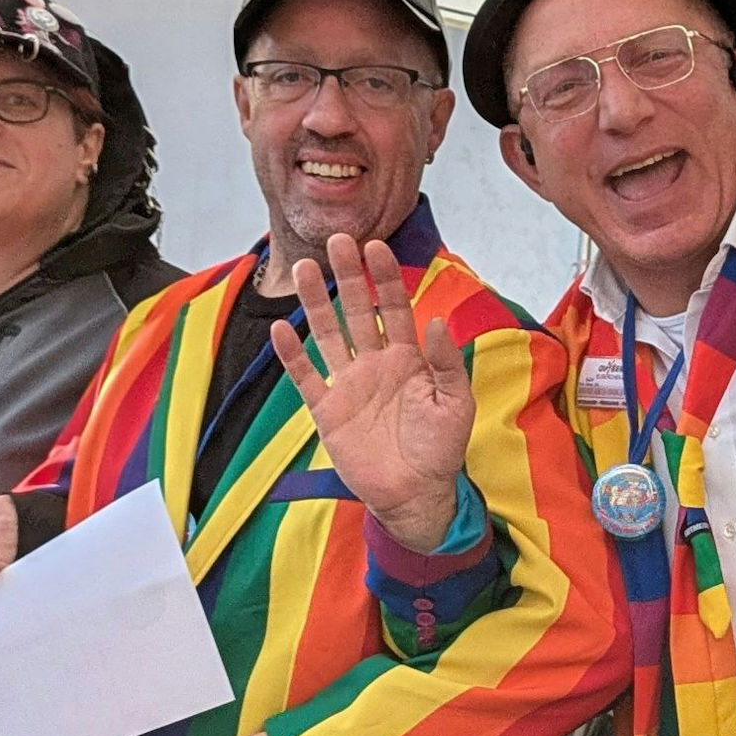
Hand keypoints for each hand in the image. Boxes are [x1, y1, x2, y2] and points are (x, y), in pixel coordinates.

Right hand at [273, 236, 473, 543]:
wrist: (415, 494)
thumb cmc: (441, 450)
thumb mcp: (455, 404)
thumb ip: (446, 363)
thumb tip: (435, 321)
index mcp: (409, 358)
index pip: (396, 308)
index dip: (386, 278)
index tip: (375, 246)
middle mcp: (376, 363)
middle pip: (358, 310)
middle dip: (349, 276)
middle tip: (337, 240)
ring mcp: (349, 384)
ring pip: (328, 334)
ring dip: (316, 302)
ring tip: (305, 269)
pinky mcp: (327, 410)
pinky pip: (306, 377)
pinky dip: (292, 355)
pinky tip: (279, 329)